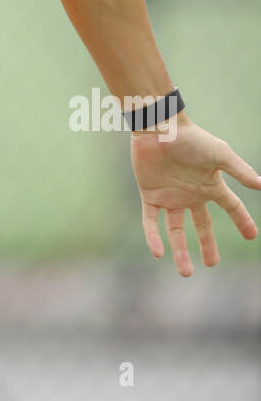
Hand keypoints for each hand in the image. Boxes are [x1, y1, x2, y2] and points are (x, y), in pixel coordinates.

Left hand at [130, 114, 260, 274]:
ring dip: (180, 251)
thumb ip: (239, 171)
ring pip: (176, 230)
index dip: (242, 221)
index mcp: (210, 185)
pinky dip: (153, 237)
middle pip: (202, 225)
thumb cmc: (191, 138)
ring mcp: (170, 196)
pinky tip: (158, 253)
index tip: (251, 237)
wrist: (159, 128)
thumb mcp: (220, 154)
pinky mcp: (150, 195)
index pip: (231, 207)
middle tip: (211, 264)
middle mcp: (191, 194)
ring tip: (186, 273)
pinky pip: (151, 221)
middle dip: (207, 245)